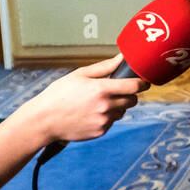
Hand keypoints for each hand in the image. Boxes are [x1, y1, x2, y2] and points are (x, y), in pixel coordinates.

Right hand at [23, 54, 148, 143]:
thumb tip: (122, 57)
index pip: (134, 86)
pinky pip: (112, 122)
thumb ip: (105, 67)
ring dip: (117, 106)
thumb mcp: (80, 75)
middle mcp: (105, 106)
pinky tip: (91, 113)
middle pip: (133, 100)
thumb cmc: (59, 94)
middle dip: (129, 94)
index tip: (144, 82)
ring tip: (98, 103)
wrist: (44, 120)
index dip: (143, 83)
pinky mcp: (100, 132)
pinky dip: (107, 117)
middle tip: (116, 91)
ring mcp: (104, 121)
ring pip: (123, 112)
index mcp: (101, 89)